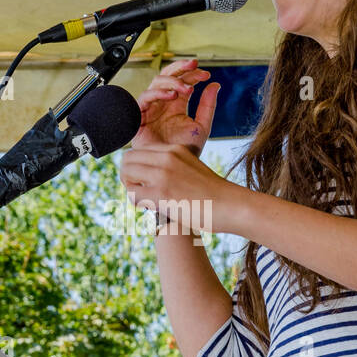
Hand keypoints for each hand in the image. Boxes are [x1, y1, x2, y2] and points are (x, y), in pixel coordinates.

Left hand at [119, 143, 243, 236]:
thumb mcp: (191, 169)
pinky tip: (149, 207)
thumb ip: (171, 168)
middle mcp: (167, 156)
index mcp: (175, 149)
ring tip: (144, 200)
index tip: (144, 181)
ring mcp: (164, 173)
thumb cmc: (212, 194)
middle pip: (127, 158)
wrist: (231, 206)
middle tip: (139, 191)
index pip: (138, 150)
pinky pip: (132, 194)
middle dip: (128, 175)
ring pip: (126, 173)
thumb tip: (149, 177)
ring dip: (130, 188)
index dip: (136, 167)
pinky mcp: (162, 193)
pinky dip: (136, 202)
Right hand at [131, 57, 218, 154]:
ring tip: (186, 88)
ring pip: (156, 83)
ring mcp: (151, 109)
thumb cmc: (182, 152)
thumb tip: (216, 84)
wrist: (168, 171)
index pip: (183, 81)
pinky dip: (157, 93)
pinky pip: (144, 98)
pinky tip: (171, 95)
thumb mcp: (201, 127)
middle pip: (167, 76)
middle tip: (194, 64)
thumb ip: (207, 106)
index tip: (206, 74)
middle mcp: (162, 104)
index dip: (193, 74)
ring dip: (172, 81)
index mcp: (176, 105)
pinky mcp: (139, 117)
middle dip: (180, 67)